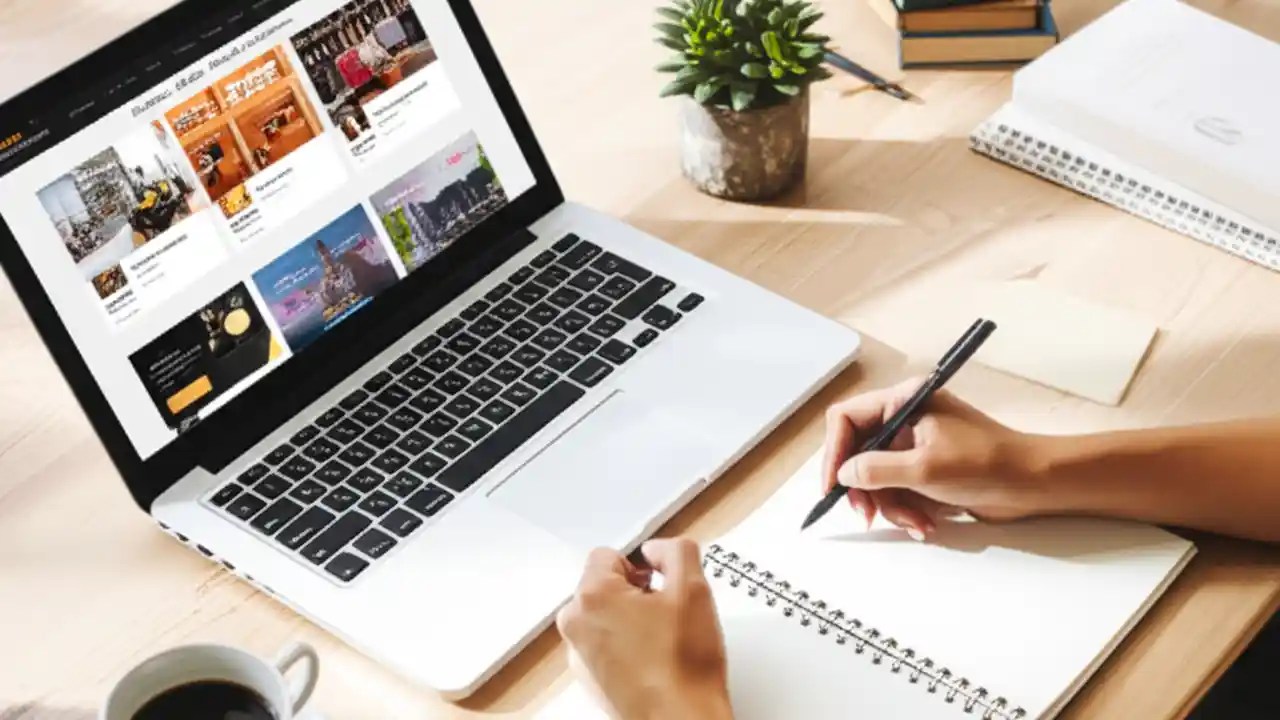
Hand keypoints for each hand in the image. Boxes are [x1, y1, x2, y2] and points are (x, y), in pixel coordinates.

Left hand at [557, 538, 732, 719]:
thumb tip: (658, 550)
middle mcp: (577, 625)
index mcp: (592, 597)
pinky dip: (628, 646)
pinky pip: (607, 645)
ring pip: (607, 616)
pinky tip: (654, 660)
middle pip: (605, 586)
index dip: (642, 566)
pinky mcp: (590, 677)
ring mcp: (580, 655)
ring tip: (662, 640)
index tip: (661, 584)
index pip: (609, 554)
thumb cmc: (682, 668)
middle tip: (666, 614)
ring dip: (632, 620)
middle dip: (636, 592)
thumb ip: (676, 551)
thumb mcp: (693, 589)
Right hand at [822, 378, 1047, 538]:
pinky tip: (925, 523)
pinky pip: (898, 490)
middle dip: (865, 489)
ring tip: (916, 523)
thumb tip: (844, 474)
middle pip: (859, 453)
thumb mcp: (924, 468)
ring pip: (877, 478)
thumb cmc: (986, 463)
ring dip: (892, 506)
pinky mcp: (924, 468)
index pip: (847, 419)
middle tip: (868, 514)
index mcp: (903, 401)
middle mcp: (904, 418)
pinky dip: (907, 510)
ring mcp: (914, 444)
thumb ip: (876, 470)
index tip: (834, 486)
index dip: (834, 453)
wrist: (1033, 482)